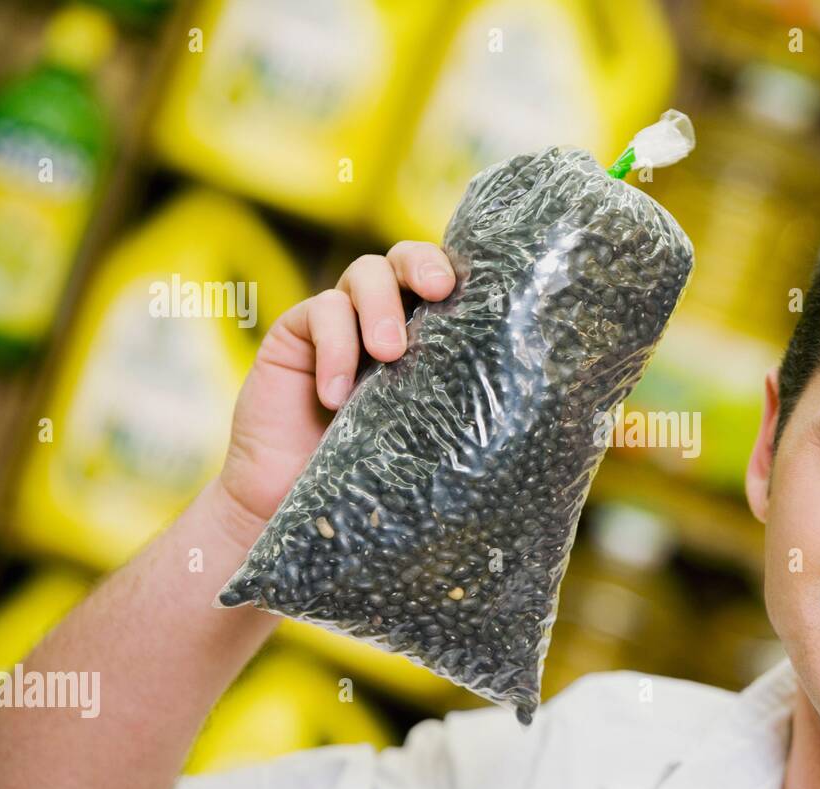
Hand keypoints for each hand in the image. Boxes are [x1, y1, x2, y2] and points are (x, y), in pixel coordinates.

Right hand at [216, 241, 456, 531]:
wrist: (291, 498)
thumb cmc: (371, 470)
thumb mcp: (423, 432)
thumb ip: (453, 400)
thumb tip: (528, 403)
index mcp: (425, 332)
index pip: (444, 280)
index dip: (457, 271)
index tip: (467, 290)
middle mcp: (383, 315)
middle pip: (403, 259)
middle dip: (421, 265)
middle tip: (437, 292)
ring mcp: (339, 319)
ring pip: (363, 274)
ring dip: (380, 306)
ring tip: (388, 354)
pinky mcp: (295, 333)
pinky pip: (319, 313)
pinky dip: (334, 347)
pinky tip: (337, 395)